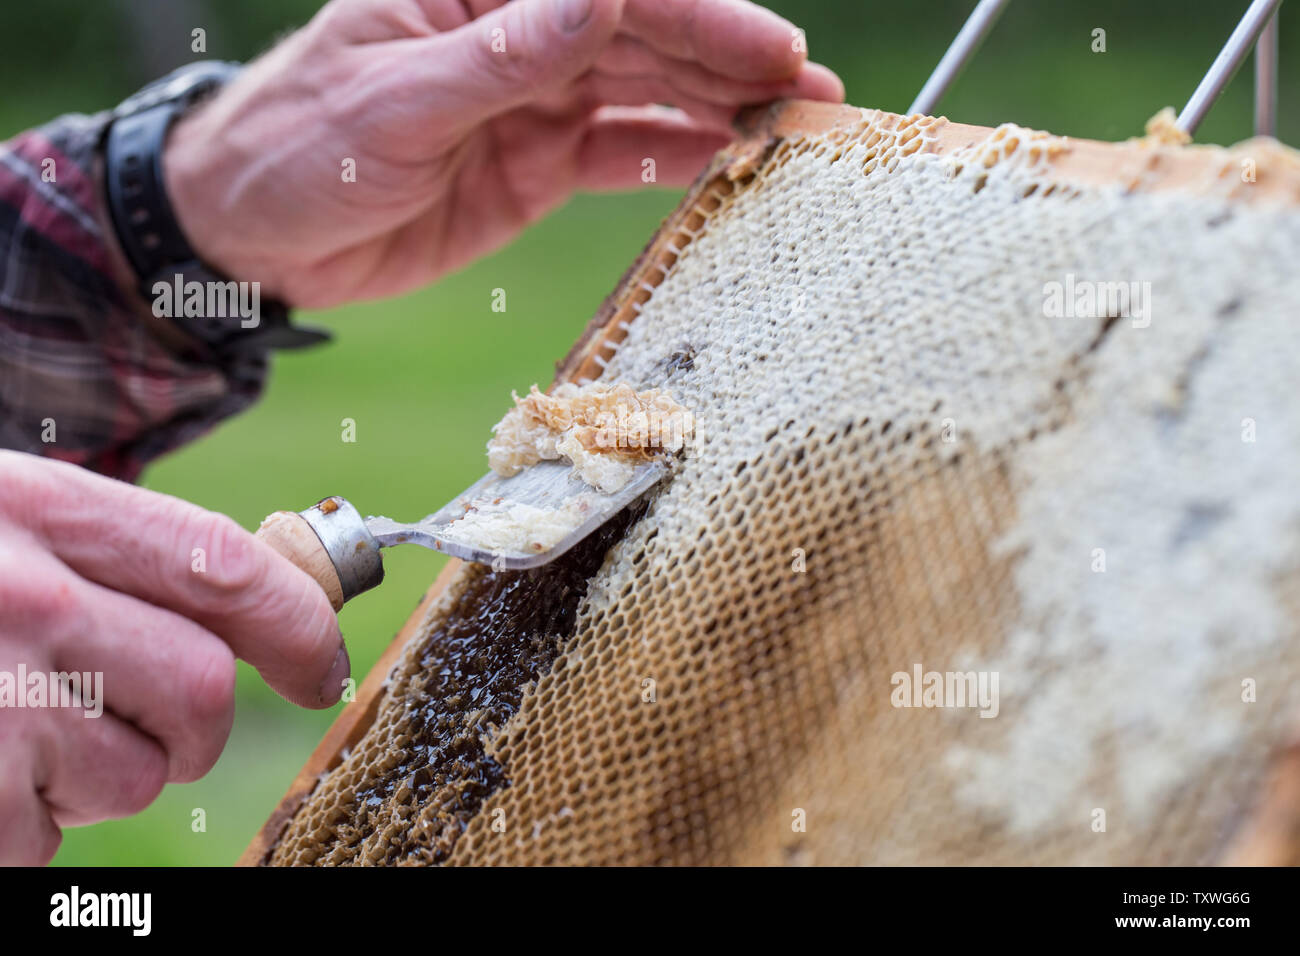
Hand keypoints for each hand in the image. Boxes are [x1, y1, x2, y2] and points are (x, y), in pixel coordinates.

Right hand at [0, 451, 347, 863]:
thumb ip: (109, 550)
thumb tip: (253, 602)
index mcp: (36, 508)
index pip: (222, 564)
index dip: (296, 622)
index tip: (319, 665)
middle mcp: (21, 599)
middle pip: (201, 689)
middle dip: (191, 727)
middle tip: (140, 725)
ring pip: (132, 775)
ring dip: (96, 777)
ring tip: (9, 735)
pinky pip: (43, 840)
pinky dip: (23, 829)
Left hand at [162, 0, 842, 307]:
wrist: (254, 235)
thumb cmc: (297, 147)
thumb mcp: (393, 100)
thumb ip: (502, 55)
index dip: (700, 17)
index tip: (773, 49)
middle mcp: (520, 39)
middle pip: (647, 41)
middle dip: (731, 64)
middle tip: (813, 98)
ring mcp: (533, 104)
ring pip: (645, 98)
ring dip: (716, 114)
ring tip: (789, 133)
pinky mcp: (534, 167)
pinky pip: (618, 158)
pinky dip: (670, 164)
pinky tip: (722, 169)